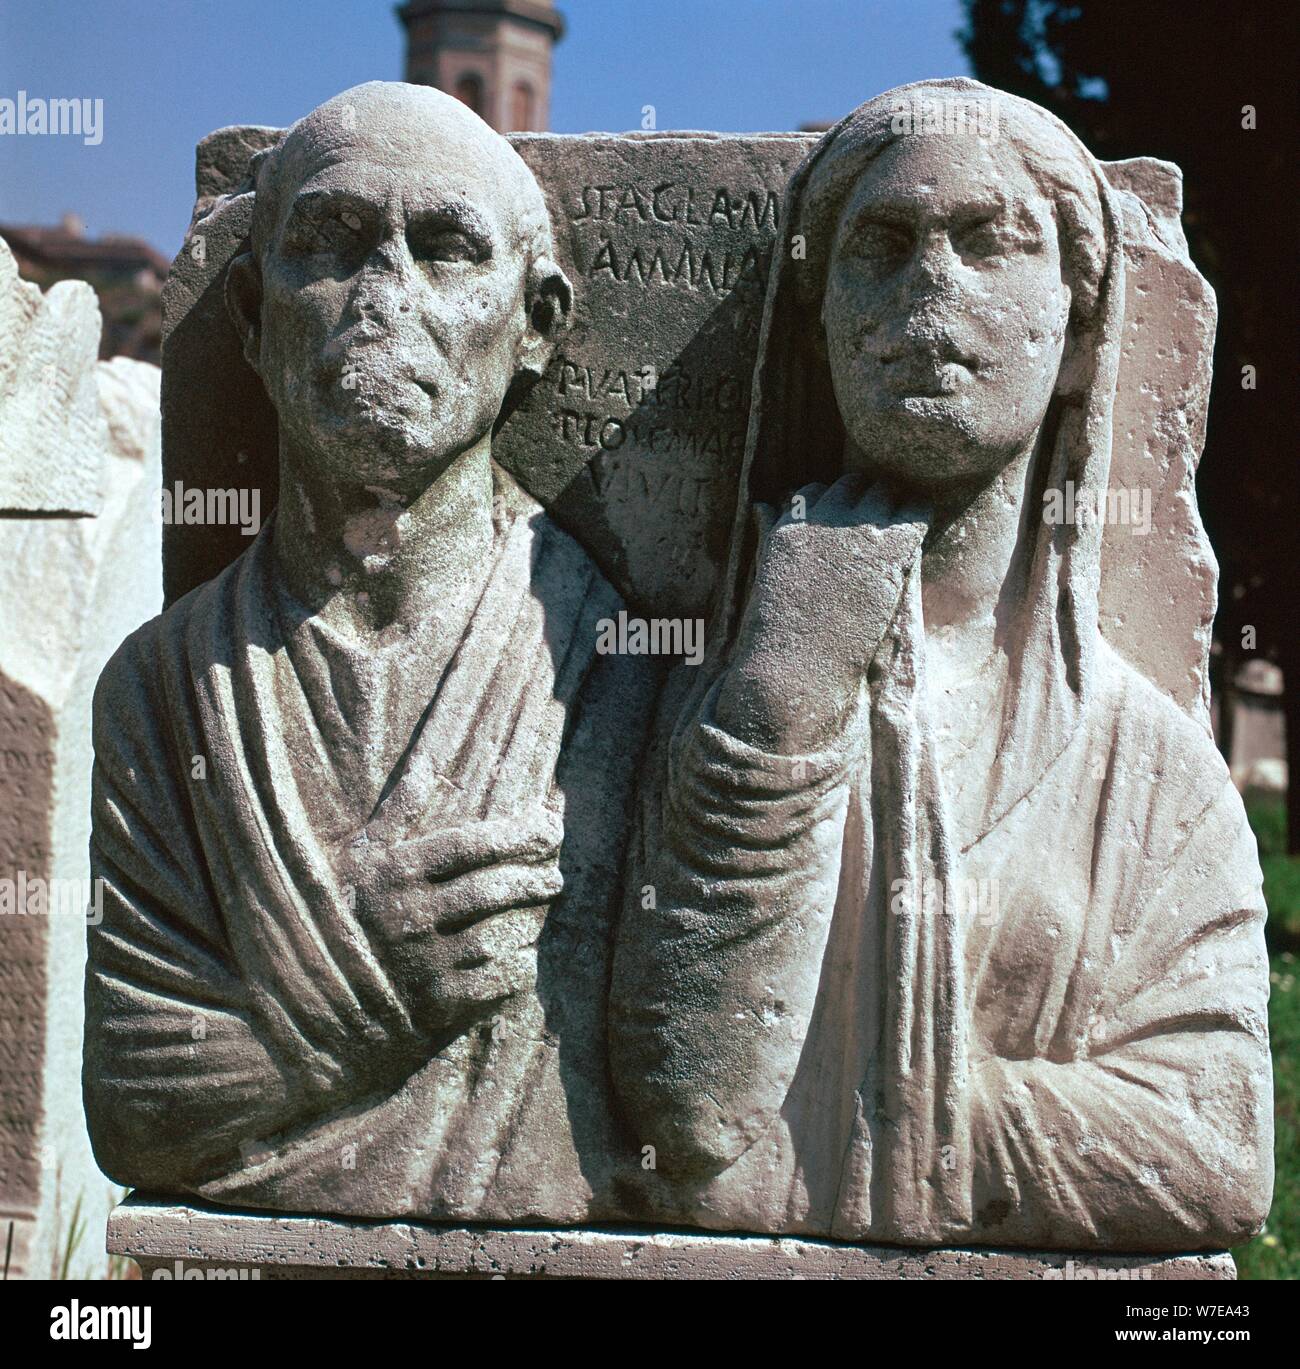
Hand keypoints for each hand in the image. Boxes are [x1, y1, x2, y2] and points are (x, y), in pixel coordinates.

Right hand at [337, 807, 562, 1035]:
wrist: (316, 992)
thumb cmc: (342, 910)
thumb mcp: (358, 856)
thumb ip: (398, 812)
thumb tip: (426, 764)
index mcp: (397, 875)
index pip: (468, 847)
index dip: (515, 835)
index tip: (551, 827)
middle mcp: (413, 917)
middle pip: (489, 892)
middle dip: (533, 881)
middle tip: (556, 877)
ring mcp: (425, 963)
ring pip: (495, 938)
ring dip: (526, 925)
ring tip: (540, 916)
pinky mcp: (437, 1002)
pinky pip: (492, 982)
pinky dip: (516, 968)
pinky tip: (523, 956)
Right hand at [717, 475, 929, 751]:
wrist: (792, 667)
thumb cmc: (774, 633)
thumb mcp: (765, 572)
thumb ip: (769, 534)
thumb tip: (762, 504)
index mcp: (789, 525)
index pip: (816, 490)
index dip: (832, 505)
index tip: (843, 521)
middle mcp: (822, 521)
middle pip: (853, 485)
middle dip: (865, 498)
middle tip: (877, 521)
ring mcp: (856, 535)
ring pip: (884, 493)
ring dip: (892, 505)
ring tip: (900, 524)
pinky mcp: (887, 555)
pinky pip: (914, 516)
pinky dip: (919, 515)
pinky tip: (919, 528)